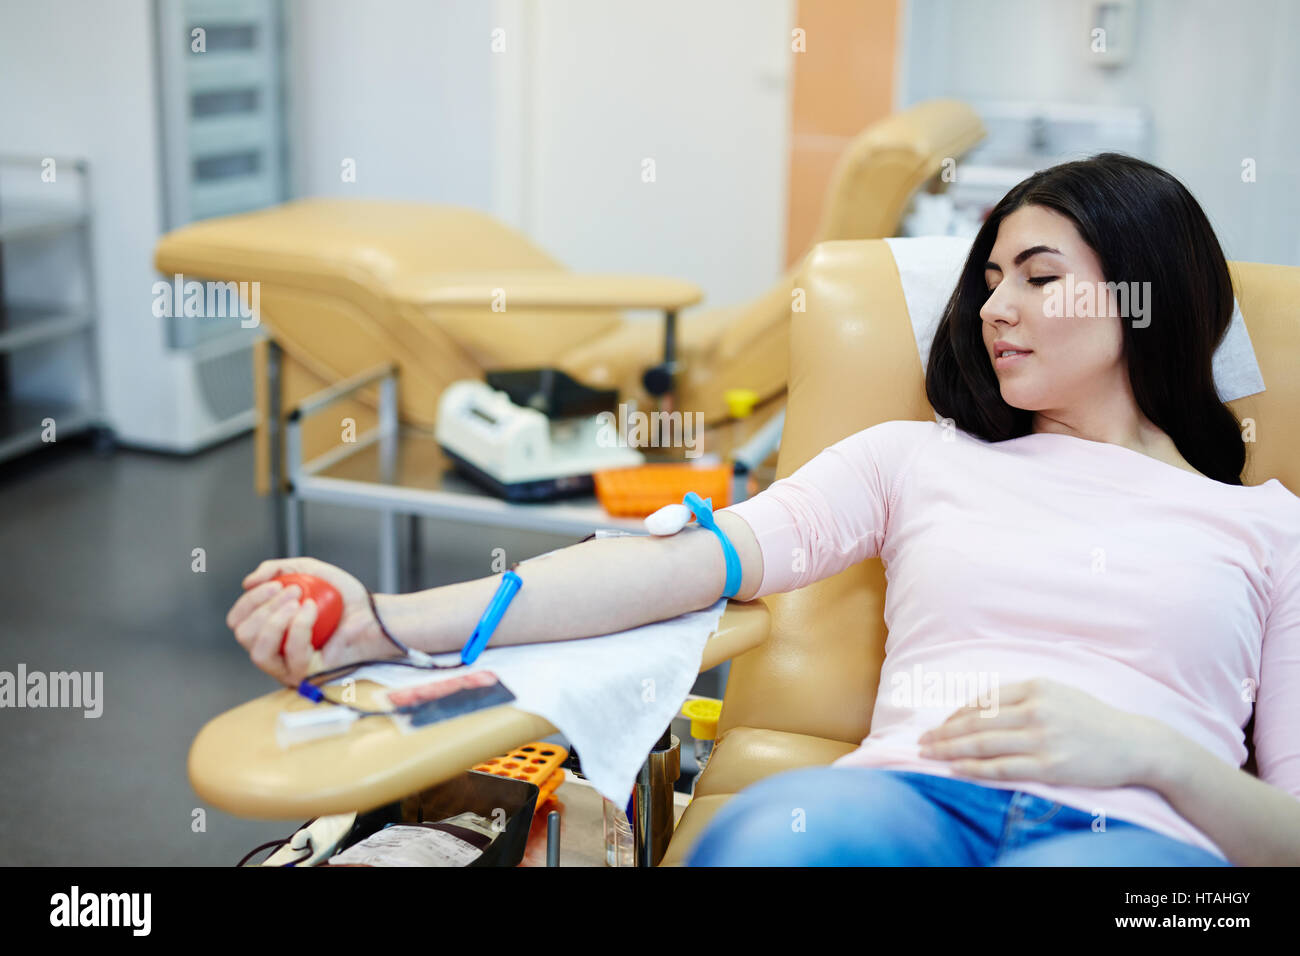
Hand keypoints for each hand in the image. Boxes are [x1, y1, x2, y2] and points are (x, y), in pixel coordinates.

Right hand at [226, 556, 399, 685]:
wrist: (374, 613)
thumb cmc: (344, 598)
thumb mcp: (308, 571)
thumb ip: (276, 569)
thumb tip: (246, 583)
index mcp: (268, 630)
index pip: (238, 622)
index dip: (248, 602)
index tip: (273, 584)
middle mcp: (275, 652)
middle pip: (244, 636)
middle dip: (263, 608)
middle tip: (292, 590)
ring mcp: (290, 667)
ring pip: (259, 652)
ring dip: (275, 620)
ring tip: (299, 600)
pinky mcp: (309, 675)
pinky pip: (292, 655)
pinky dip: (299, 626)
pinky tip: (311, 609)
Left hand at [916, 678, 1159, 787]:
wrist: (1136, 744)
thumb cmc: (1094, 719)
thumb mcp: (1058, 693)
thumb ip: (1023, 697)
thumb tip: (981, 708)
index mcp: (1036, 687)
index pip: (983, 700)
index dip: (956, 714)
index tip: (939, 723)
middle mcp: (1036, 710)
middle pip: (976, 722)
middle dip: (943, 732)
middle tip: (921, 740)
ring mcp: (1042, 739)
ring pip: (983, 744)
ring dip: (950, 750)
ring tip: (928, 754)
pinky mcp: (1050, 766)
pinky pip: (1001, 768)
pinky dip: (974, 769)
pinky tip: (955, 770)